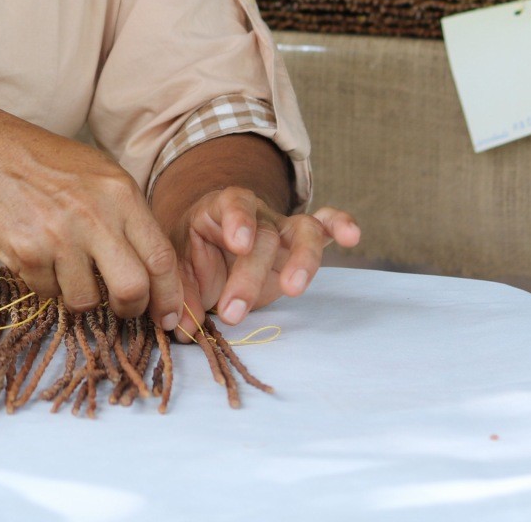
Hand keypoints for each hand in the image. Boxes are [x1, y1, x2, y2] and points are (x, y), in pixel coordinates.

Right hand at [0, 118, 185, 330]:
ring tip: (70, 268)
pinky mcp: (27, 253)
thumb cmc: (55, 169)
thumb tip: (158, 275)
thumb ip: (132, 220)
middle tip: (125, 308)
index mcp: (121, 195)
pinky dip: (49, 284)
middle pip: (132, 289)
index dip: (170, 295)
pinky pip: (49, 293)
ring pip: (86, 301)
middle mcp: (94, 217)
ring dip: (82, 295)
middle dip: (132, 309)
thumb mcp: (105, 178)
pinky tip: (42, 255)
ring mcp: (58, 237)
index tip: (169, 315)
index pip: (161, 257)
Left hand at [165, 190, 359, 338]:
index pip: (232, 203)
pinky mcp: (302, 244)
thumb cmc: (194, 257)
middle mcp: (256, 216)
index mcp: (220, 210)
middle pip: (265, 235)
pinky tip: (352, 236)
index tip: (238, 243)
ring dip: (303, 260)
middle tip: (232, 312)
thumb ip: (180, 294)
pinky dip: (341, 225)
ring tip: (293, 289)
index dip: (237, 220)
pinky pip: (326, 227)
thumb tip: (183, 328)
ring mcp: (283, 228)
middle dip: (249, 276)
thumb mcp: (178, 270)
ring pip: (303, 231)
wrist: (208, 251)